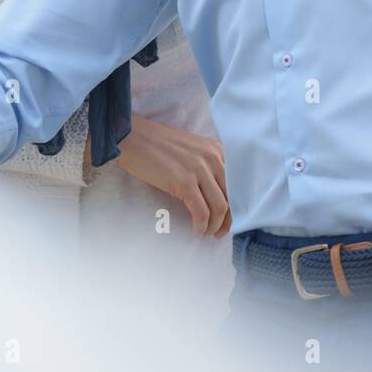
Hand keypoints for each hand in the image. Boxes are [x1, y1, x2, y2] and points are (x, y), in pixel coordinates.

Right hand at [109, 115, 231, 237]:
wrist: (133, 138)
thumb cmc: (158, 146)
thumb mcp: (192, 150)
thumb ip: (207, 166)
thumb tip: (215, 195)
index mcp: (217, 150)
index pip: (237, 183)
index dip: (236, 205)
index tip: (228, 219)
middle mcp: (214, 158)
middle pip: (232, 197)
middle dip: (228, 220)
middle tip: (219, 232)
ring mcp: (200, 170)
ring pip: (220, 207)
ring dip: (215, 226)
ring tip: (207, 233)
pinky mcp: (184, 182)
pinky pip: (201, 212)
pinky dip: (201, 226)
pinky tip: (196, 231)